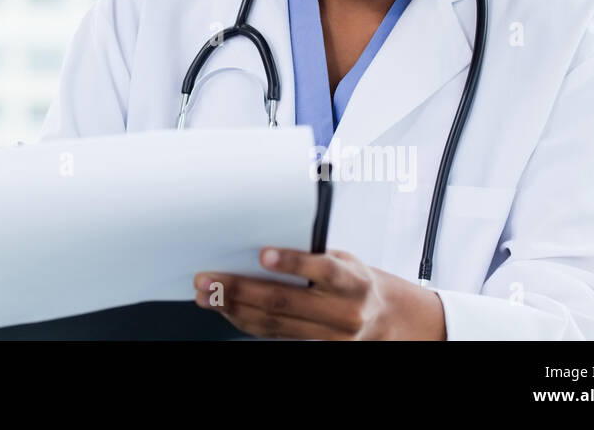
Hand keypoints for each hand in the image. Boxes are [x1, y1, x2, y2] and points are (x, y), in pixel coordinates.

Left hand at [193, 247, 445, 339]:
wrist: (386, 320)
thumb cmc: (355, 281)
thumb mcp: (344, 259)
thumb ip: (313, 254)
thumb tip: (261, 245)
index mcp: (351, 281)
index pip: (323, 269)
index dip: (292, 262)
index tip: (263, 255)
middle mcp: (342, 311)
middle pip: (285, 301)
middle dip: (240, 289)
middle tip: (208, 279)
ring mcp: (329, 335)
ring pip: (274, 324)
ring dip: (234, 309)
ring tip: (207, 296)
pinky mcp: (317, 348)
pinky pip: (274, 336)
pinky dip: (246, 323)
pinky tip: (226, 310)